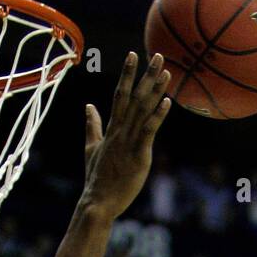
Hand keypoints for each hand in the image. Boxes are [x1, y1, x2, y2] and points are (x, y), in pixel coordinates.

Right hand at [80, 52, 170, 220]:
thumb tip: (88, 106)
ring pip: (143, 111)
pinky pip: (148, 131)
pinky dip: (157, 116)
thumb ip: (91, 126)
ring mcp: (129, 142)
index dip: (127, 74)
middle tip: (158, 55)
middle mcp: (120, 131)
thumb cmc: (97, 178)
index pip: (119, 95)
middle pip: (134, 97)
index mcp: (111, 129)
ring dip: (155, 90)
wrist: (98, 201)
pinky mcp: (138, 156)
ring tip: (167, 72)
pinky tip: (167, 102)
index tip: (133, 55)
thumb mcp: (91, 148)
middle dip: (146, 75)